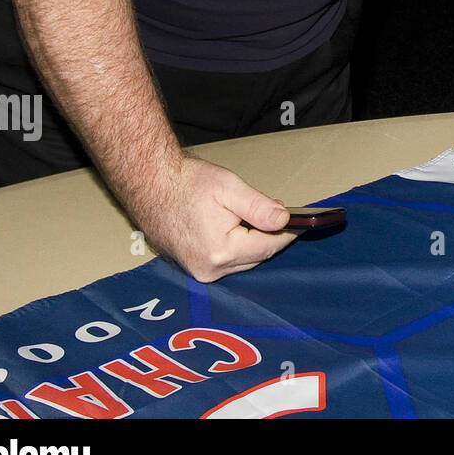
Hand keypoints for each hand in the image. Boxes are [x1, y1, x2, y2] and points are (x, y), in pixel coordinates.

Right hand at [132, 155, 295, 282]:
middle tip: (277, 211)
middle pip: (257, 255)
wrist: (150, 185)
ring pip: (243, 260)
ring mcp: (199, 271)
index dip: (288, 232)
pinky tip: (236, 227)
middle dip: (270, 235)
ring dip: (254, 241)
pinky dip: (238, 245)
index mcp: (220, 252)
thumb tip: (285, 220)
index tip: (303, 222)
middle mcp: (209, 269)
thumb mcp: (229, 188)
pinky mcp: (194, 267)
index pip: (268, 246)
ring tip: (253, 216)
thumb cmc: (186, 183)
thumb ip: (259, 207)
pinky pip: (228, 260)